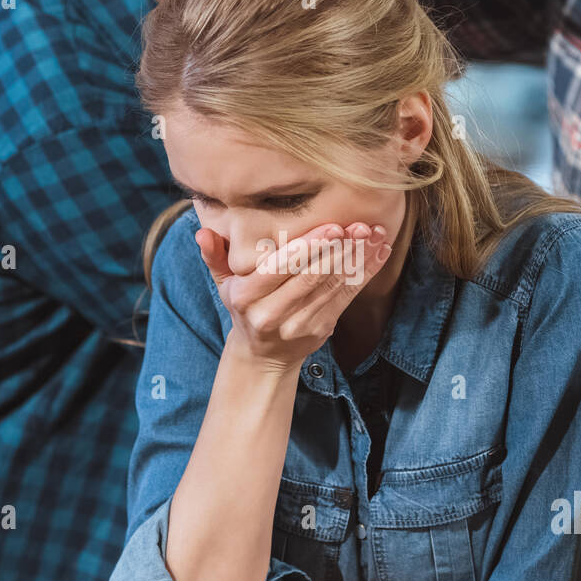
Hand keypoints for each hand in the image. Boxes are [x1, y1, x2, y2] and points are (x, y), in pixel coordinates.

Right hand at [197, 222, 391, 371]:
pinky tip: (378, 252)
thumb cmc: (243, 307)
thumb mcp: (223, 284)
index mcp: (246, 298)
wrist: (262, 355)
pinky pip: (346, 298)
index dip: (308, 248)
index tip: (332, 227)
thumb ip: (215, 256)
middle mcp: (271, 314)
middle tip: (360, 225)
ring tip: (374, 234)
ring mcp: (298, 325)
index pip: (280, 269)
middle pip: (310, 277)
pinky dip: (364, 274)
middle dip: (339, 249)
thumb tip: (202, 232)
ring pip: (332, 286)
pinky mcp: (321, 330)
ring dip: (357, 259)